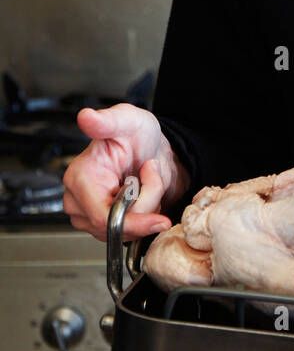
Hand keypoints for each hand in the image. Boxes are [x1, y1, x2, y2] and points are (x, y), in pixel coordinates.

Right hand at [61, 103, 183, 241]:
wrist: (147, 147)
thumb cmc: (137, 134)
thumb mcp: (129, 120)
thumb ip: (109, 120)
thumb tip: (86, 117)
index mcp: (79, 177)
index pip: (103, 218)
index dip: (135, 221)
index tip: (160, 218)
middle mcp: (76, 199)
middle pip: (117, 226)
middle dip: (145, 206)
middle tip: (150, 173)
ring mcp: (86, 215)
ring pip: (124, 231)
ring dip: (146, 209)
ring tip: (145, 180)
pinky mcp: (99, 224)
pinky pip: (127, 233)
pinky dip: (143, 217)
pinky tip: (141, 195)